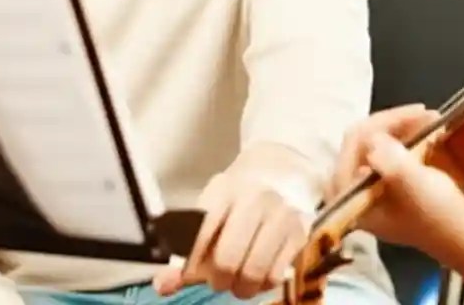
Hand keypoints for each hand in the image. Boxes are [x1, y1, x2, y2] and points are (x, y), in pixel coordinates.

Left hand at [154, 162, 309, 299]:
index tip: (191, 274)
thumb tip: (163, 285)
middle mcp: (254, 199)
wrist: (279, 176)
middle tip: (218, 280)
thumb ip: (186, 252)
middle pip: (226, 260)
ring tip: (238, 281)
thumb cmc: (237, 203)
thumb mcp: (209, 215)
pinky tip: (260, 275)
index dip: (191, 265)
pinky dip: (263, 284)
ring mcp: (281, 215)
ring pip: (252, 272)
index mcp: (223, 191)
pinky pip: (274, 276)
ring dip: (241, 287)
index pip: (199, 236)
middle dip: (218, 280)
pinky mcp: (300, 232)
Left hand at [329, 104, 463, 250]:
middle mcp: (349, 189)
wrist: (459, 235)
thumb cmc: (436, 214)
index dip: (382, 123)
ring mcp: (364, 184)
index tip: (414, 112)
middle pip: (361, 140)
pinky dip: (402, 136)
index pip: (354, 144)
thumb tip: (374, 139)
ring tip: (430, 118)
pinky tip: (425, 129)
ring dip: (400, 126)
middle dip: (393, 122)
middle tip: (424, 112)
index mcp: (348, 195)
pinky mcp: (380, 181)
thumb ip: (392, 163)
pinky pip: (383, 149)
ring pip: (373, 141)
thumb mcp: (415, 188)